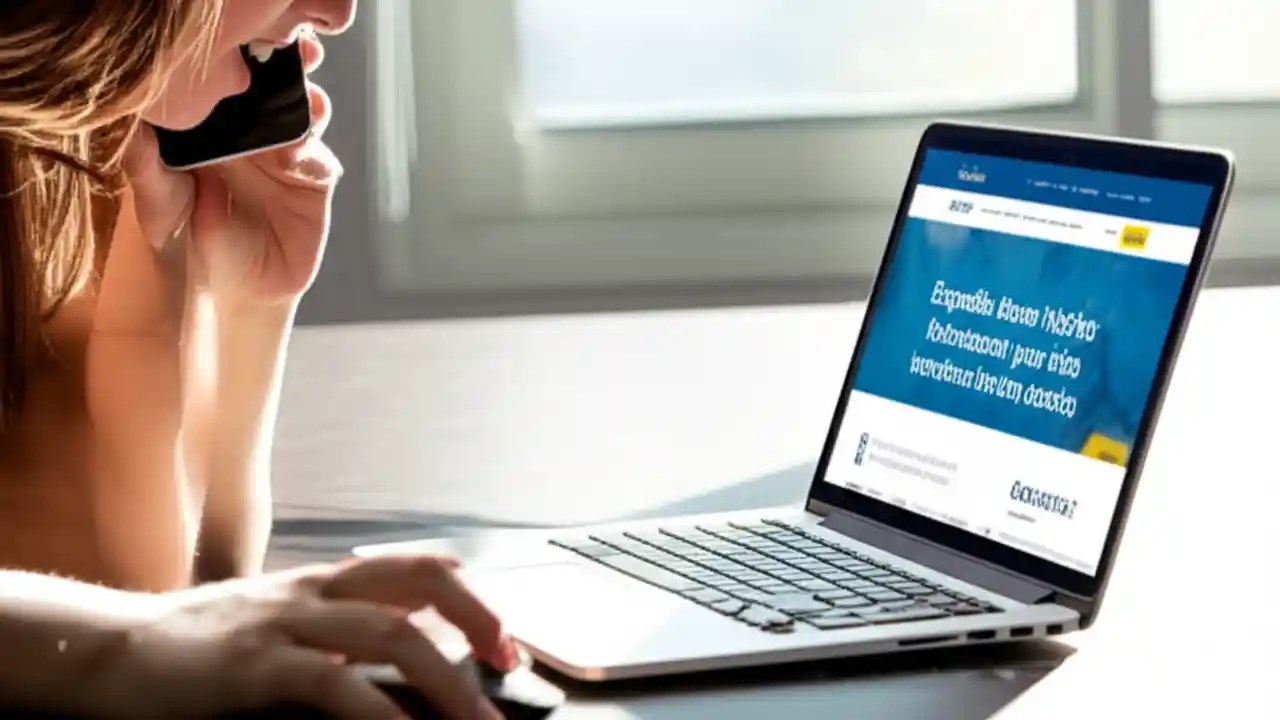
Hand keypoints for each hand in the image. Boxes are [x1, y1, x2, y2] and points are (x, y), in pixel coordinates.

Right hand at [104, 555, 517, 719]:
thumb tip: (401, 655)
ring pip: (390, 633)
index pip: (415, 565)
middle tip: (511, 661)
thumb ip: (335, 631)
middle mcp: (313, 592)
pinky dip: (379, 712)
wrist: (110, 650)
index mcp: (323, 582)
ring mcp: (284, 624)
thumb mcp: (279, 625)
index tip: (503, 638)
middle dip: (478, 618)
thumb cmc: (199, 647)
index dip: (470, 594)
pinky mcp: (253, 666)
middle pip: (419, 586)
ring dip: (446, 680)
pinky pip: (332, 684)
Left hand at [123, 32, 340, 311]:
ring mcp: (288, 156)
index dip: (244, 63)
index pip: (234, 86)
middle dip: (290, 68)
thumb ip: (147, 169)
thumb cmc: (187, 243)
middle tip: (295, 57)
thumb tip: (133, 130)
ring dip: (307, 103)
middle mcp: (255, 135)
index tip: (245, 48)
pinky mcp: (313, 184)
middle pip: (280, 88)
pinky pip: (319, 158)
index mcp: (217, 128)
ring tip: (301, 104)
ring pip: (306, 114)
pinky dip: (310, 150)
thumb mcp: (158, 206)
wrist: (227, 293)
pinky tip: (296, 153)